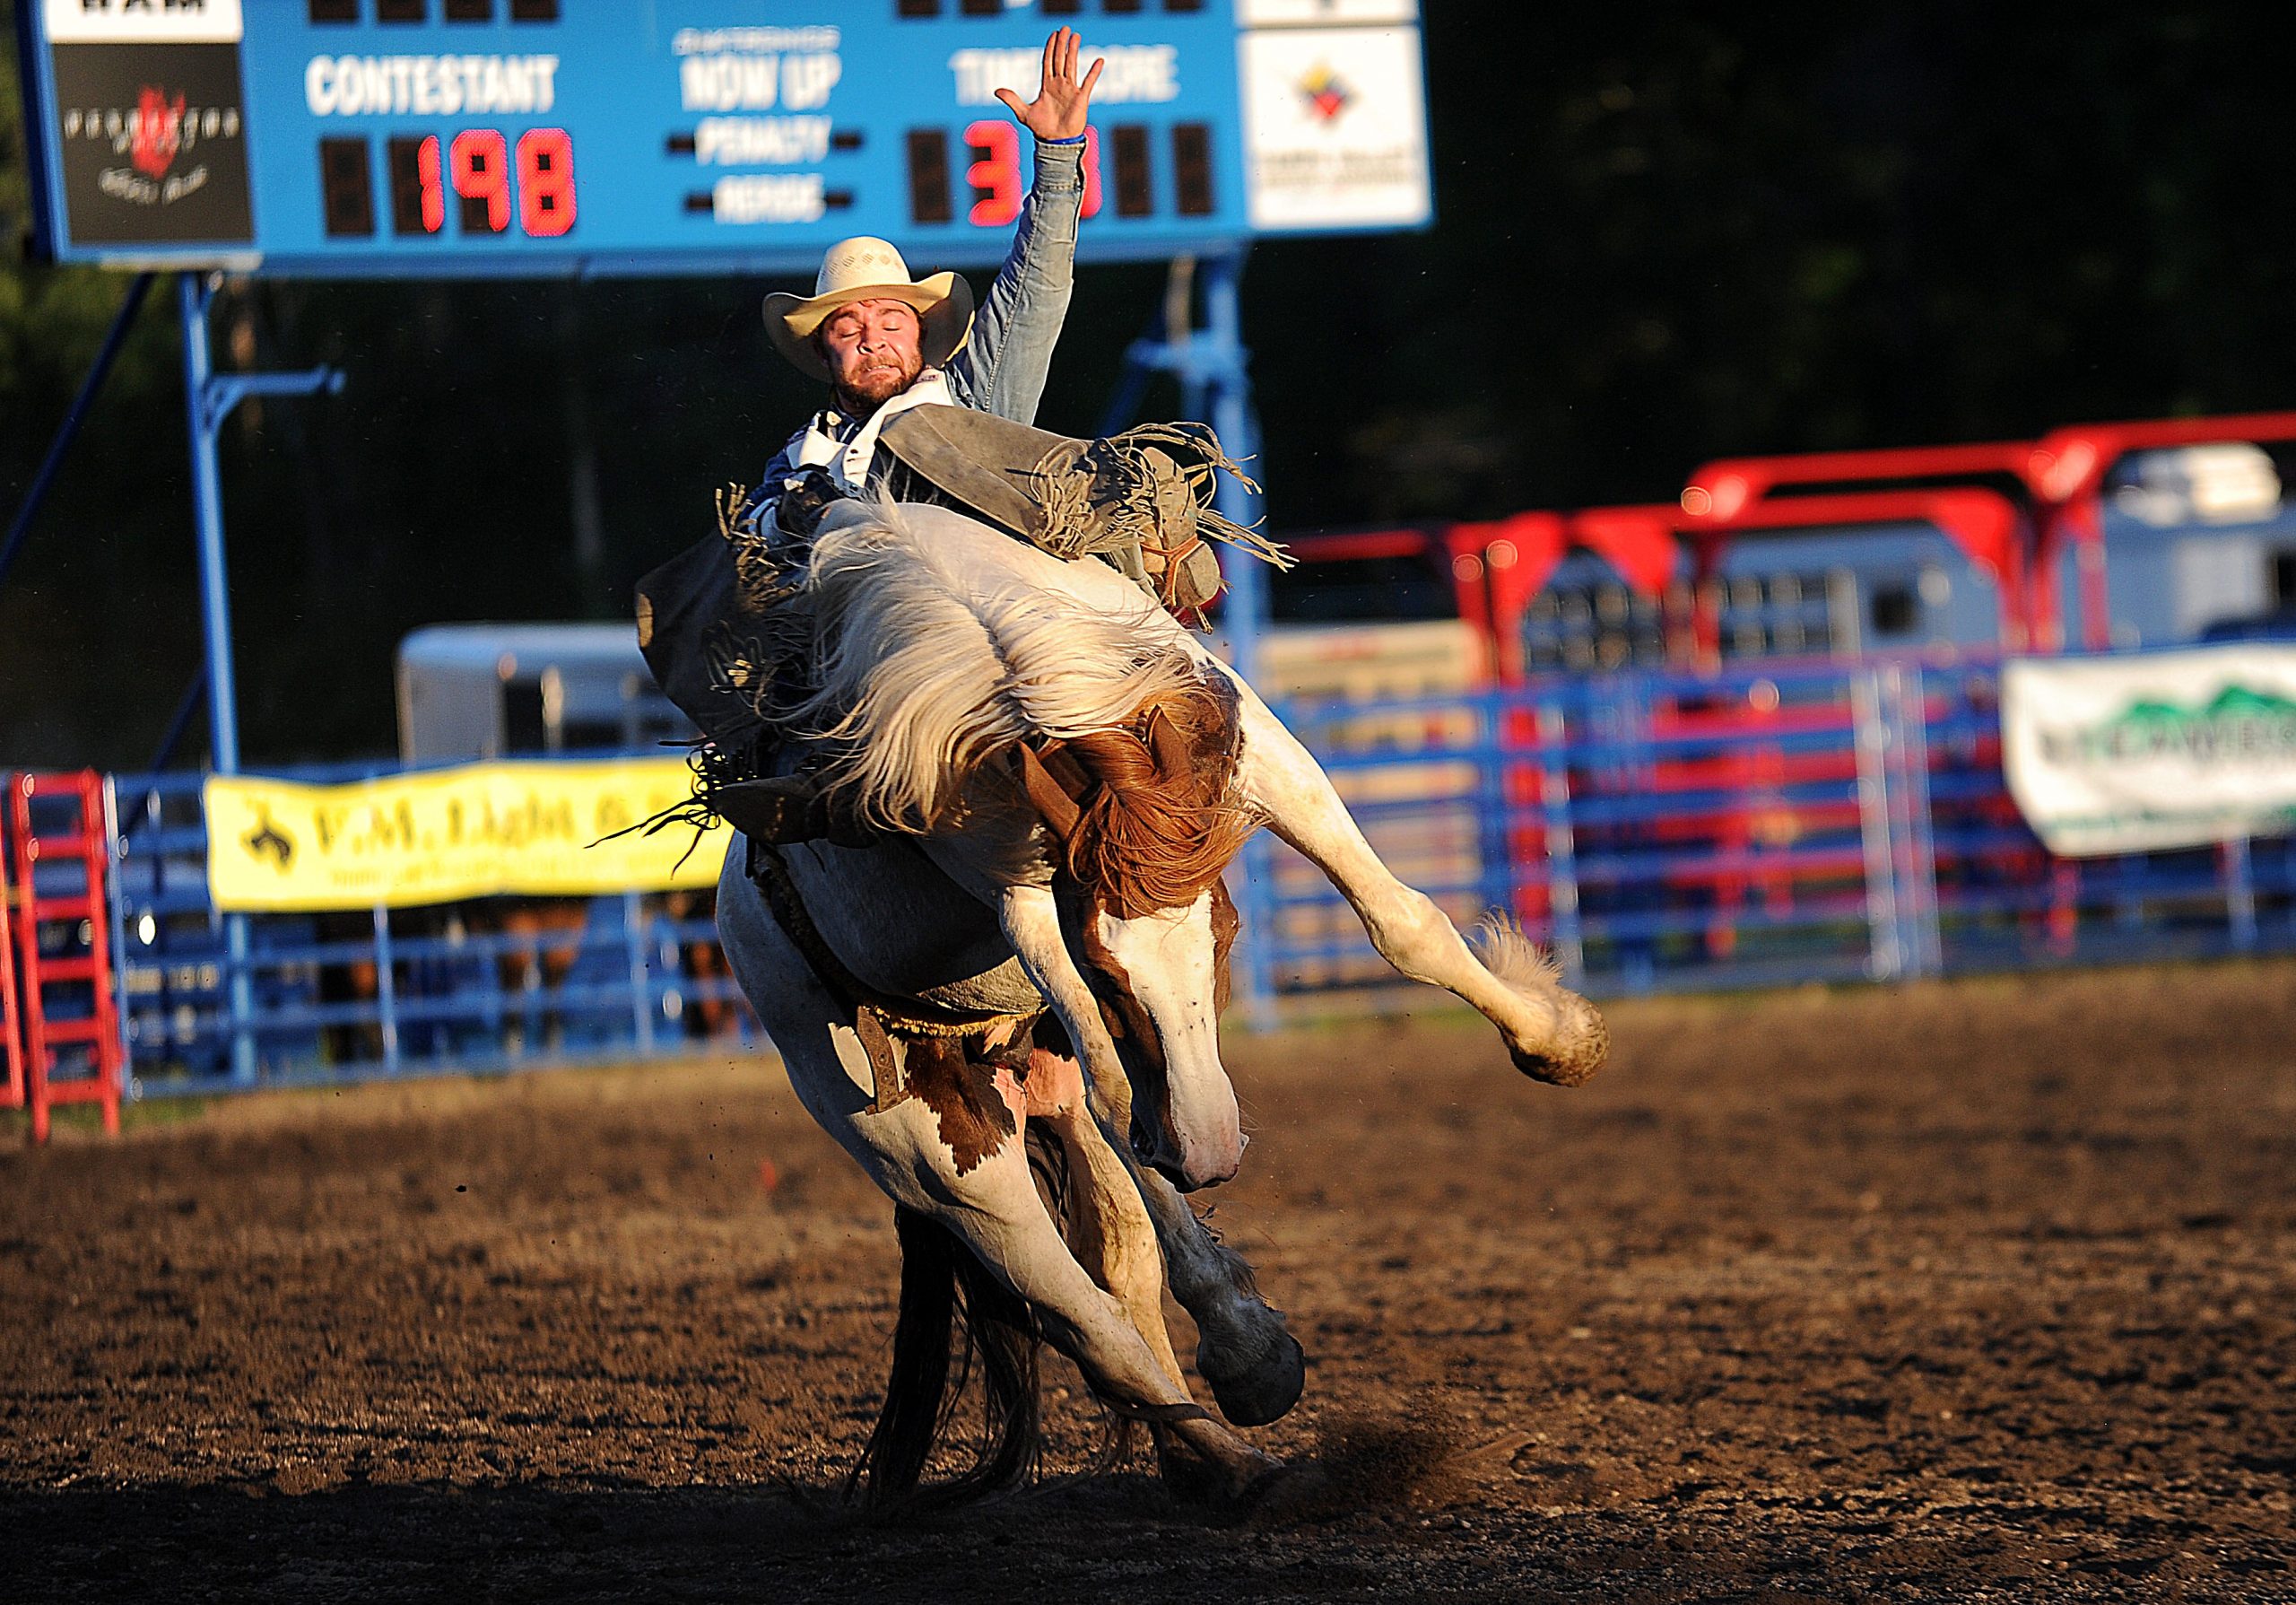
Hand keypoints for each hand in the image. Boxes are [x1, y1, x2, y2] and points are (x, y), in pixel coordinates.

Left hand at [994, 26, 1101, 142]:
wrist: (1055, 142)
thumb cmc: (1041, 129)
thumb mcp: (1023, 113)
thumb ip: (1012, 100)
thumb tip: (996, 90)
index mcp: (1047, 86)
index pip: (1048, 61)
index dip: (1050, 48)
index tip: (1052, 34)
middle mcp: (1059, 84)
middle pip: (1060, 59)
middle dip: (1061, 43)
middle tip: (1064, 28)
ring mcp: (1071, 90)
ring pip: (1072, 65)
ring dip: (1073, 50)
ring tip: (1076, 36)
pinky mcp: (1081, 98)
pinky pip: (1088, 82)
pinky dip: (1094, 72)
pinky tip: (1099, 60)